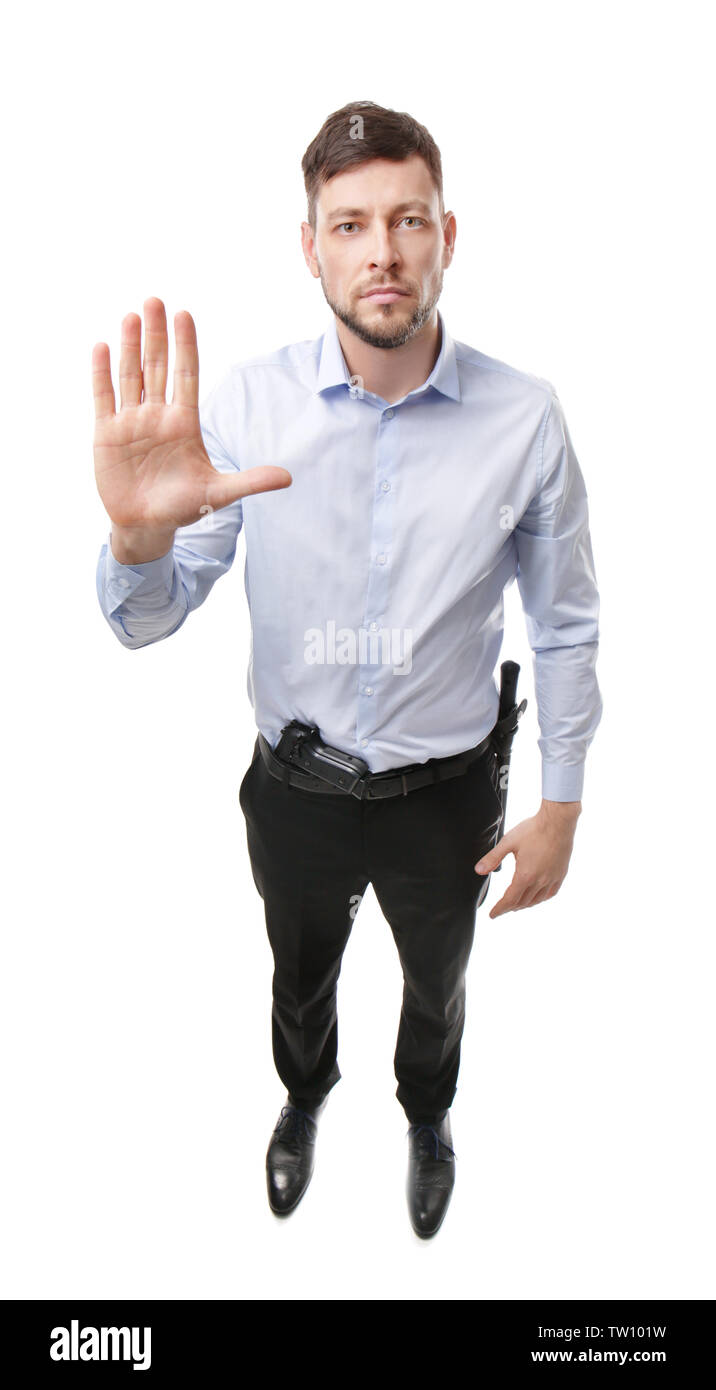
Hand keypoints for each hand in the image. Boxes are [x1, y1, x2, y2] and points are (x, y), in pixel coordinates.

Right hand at [92, 297, 291, 550]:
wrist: (147, 526)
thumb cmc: (183, 507)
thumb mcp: (218, 494)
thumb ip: (250, 482)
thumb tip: (289, 478)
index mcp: (184, 423)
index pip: (186, 376)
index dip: (185, 346)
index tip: (185, 315)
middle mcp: (158, 416)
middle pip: (158, 367)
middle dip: (157, 335)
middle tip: (155, 301)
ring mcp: (131, 422)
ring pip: (131, 375)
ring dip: (130, 346)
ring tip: (132, 315)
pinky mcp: (107, 434)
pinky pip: (104, 397)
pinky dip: (102, 373)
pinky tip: (102, 346)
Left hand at [474, 799, 580, 918]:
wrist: (558, 822)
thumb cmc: (533, 830)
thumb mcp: (508, 843)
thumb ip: (493, 858)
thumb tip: (478, 870)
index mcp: (525, 876)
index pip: (509, 900)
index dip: (500, 909)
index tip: (493, 915)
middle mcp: (539, 881)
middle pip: (522, 902)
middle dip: (510, 907)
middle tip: (502, 908)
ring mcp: (552, 878)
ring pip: (537, 900)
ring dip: (525, 904)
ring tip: (517, 904)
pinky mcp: (561, 874)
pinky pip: (550, 893)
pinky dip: (541, 898)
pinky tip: (537, 897)